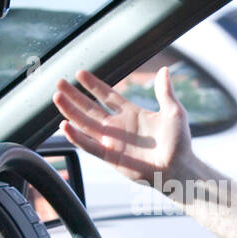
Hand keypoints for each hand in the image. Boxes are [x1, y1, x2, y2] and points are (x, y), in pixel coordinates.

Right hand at [53, 67, 191, 183]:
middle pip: (90, 108)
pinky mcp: (110, 157)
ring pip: (85, 124)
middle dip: (74, 96)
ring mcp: (112, 141)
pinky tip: (64, 126)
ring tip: (56, 97)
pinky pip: (89, 146)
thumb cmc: (179, 143)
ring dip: (70, 112)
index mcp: (131, 113)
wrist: (178, 168)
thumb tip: (164, 70)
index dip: (93, 85)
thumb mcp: (174, 112)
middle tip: (59, 82)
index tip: (79, 73)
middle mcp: (118, 126)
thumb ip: (165, 92)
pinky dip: (76, 137)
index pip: (107, 95)